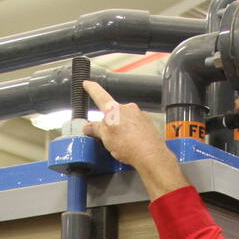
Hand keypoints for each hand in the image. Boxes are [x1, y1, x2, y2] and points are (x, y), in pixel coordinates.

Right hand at [82, 80, 189, 200]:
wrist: (150, 155)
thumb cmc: (130, 146)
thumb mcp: (106, 138)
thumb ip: (96, 129)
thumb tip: (89, 127)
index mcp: (113, 109)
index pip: (99, 95)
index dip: (91, 89)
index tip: (87, 84)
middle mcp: (128, 108)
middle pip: (113, 112)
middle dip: (109, 122)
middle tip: (107, 137)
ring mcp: (139, 114)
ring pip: (124, 119)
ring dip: (121, 129)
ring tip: (122, 144)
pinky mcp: (147, 122)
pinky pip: (135, 125)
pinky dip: (132, 133)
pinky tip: (131, 144)